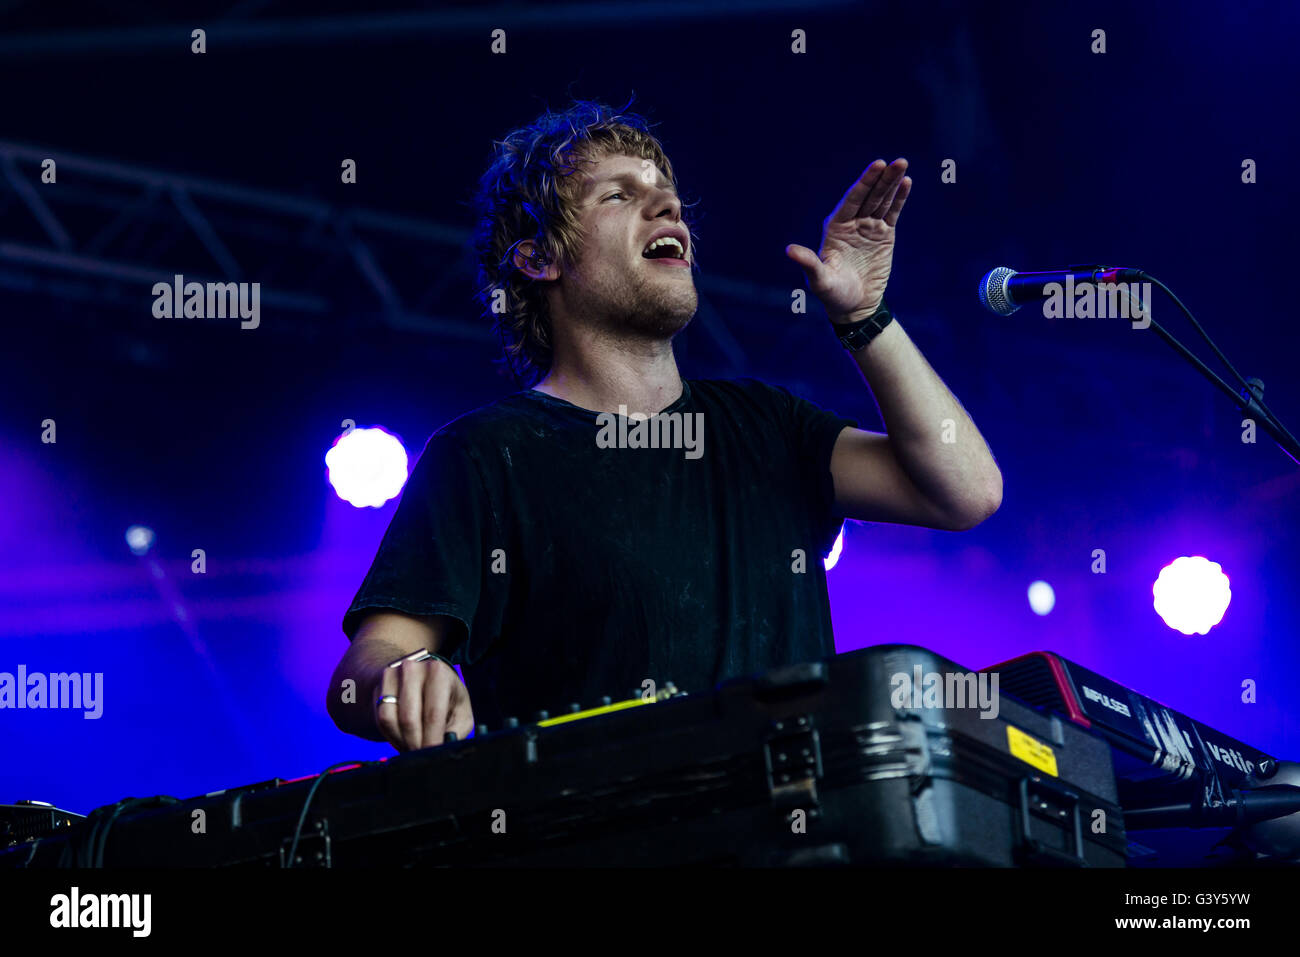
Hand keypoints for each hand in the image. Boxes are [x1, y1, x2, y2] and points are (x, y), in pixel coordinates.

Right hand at [374, 649, 474, 751]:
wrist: (422, 677)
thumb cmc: (446, 697)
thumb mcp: (460, 710)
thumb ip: (456, 730)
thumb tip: (445, 746)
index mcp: (438, 673)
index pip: (432, 713)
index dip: (432, 739)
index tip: (432, 754)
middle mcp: (412, 669)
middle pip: (408, 718)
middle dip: (415, 743)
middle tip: (421, 755)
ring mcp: (392, 676)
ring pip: (389, 719)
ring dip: (401, 740)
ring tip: (413, 746)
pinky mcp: (379, 687)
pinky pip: (380, 719)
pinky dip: (391, 735)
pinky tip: (403, 738)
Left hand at [786, 158, 910, 324]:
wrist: (854, 307)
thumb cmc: (832, 294)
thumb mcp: (820, 280)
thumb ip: (808, 263)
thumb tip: (788, 250)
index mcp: (835, 227)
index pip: (852, 200)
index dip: (864, 182)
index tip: (877, 166)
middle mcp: (851, 223)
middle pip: (869, 196)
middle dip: (882, 178)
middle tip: (896, 162)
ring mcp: (868, 227)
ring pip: (882, 201)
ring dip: (892, 183)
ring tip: (902, 164)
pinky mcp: (883, 235)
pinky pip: (891, 213)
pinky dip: (899, 199)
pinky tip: (906, 183)